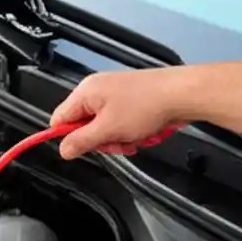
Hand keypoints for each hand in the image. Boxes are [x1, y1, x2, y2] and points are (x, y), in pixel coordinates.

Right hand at [50, 69, 185, 159]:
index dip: (68, 137)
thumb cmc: (144, 108)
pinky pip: (119, 122)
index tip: (84, 149)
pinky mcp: (130, 99)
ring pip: (103, 127)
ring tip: (134, 138)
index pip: (59, 119)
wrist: (181, 93)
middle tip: (117, 143)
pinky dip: (129, 132)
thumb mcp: (107, 130)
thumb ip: (81, 141)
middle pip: (83, 125)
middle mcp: (97, 90)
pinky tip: (142, 133)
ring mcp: (115, 93)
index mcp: (85, 92)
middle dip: (100, 140)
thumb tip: (63, 150)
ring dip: (117, 139)